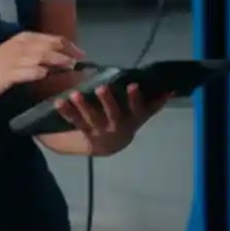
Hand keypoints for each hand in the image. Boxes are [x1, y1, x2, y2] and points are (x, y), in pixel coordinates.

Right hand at [0, 32, 85, 100]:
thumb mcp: (14, 54)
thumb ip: (34, 55)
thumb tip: (56, 60)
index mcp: (23, 38)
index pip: (52, 38)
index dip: (69, 45)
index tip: (81, 54)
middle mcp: (22, 45)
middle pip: (51, 46)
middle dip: (69, 53)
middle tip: (81, 62)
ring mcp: (16, 58)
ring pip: (44, 57)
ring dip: (60, 62)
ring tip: (72, 68)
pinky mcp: (11, 73)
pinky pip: (32, 71)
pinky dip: (43, 73)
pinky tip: (50, 77)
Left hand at [54, 83, 170, 155]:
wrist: (109, 145)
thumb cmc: (127, 121)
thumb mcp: (141, 115)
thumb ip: (154, 103)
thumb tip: (171, 89)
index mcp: (132, 120)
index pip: (136, 109)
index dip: (134, 99)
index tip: (132, 85)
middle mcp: (116, 127)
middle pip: (112, 114)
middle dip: (107, 101)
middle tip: (101, 87)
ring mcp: (99, 130)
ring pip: (91, 119)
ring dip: (83, 106)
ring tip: (74, 93)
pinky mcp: (84, 131)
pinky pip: (74, 121)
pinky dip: (66, 111)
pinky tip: (58, 101)